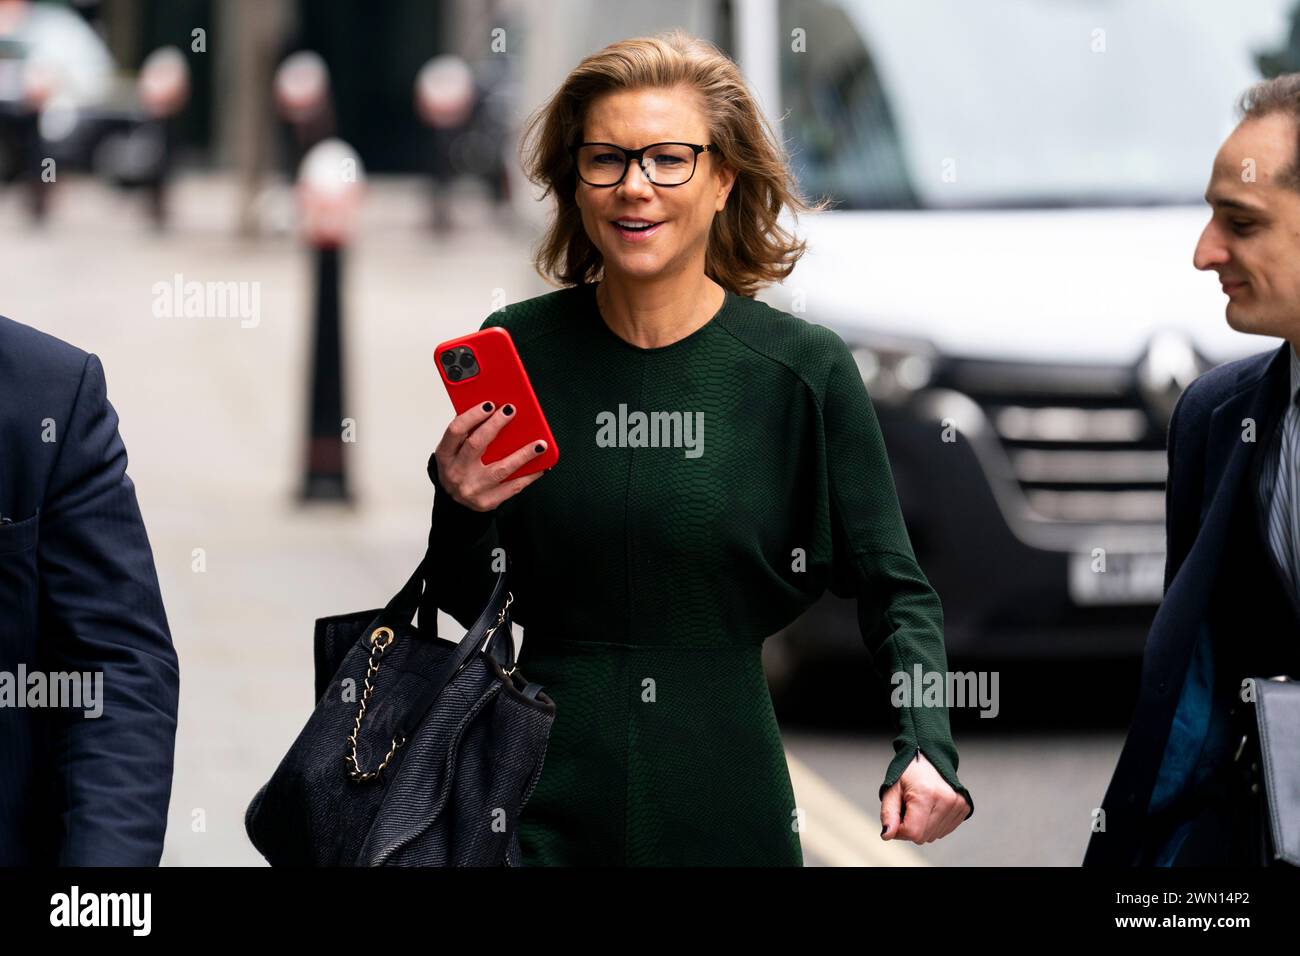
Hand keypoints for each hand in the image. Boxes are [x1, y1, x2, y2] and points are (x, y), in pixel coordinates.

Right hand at [433, 400, 548, 511]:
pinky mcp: (487, 501)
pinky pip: (513, 487)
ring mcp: (472, 489)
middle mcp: (456, 472)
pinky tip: (542, 465)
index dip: (472, 415)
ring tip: (541, 444)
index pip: (456, 430)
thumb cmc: (458, 469)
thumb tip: (493, 408)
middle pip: (476, 444)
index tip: (490, 404)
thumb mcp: (453, 450)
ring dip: (523, 454)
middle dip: (496, 425)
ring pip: (502, 468)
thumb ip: (468, 431)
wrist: (455, 503)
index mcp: (445, 455)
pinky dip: (530, 475)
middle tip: (512, 411)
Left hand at [880, 751, 968, 843]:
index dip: (900, 830)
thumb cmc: (907, 773)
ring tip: (920, 805)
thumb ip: (888, 814)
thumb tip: (887, 835)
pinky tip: (931, 808)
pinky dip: (933, 824)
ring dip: (922, 826)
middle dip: (910, 827)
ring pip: (933, 836)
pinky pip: (943, 831)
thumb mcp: (891, 789)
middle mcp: (946, 800)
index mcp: (926, 793)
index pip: (913, 832)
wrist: (929, 757)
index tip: (897, 816)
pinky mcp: (964, 808)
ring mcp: (958, 804)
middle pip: (922, 837)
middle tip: (908, 807)